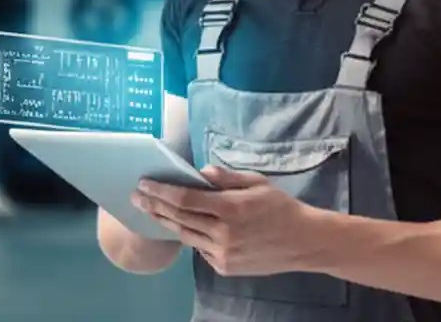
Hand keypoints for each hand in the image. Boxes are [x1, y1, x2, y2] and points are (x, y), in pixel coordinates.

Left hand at [131, 166, 329, 276]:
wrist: (304, 243)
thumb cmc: (280, 207)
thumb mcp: (256, 182)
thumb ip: (226, 177)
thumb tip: (200, 172)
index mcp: (230, 208)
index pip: (185, 198)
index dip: (161, 190)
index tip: (143, 183)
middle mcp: (223, 233)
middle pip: (179, 218)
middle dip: (154, 205)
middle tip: (136, 196)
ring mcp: (223, 253)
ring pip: (185, 235)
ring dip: (166, 222)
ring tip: (151, 210)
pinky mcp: (225, 267)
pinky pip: (200, 249)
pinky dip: (190, 236)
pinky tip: (181, 226)